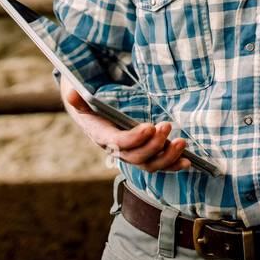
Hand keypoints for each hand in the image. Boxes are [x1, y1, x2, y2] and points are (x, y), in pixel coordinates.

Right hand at [59, 78, 190, 171]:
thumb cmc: (91, 108)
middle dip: (154, 145)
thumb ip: (79, 99)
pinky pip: (159, 166)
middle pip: (137, 157)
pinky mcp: (145, 156)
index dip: (134, 138)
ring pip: (150, 165)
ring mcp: (132, 156)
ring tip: (181, 142)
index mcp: (104, 138)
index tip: (150, 126)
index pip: (119, 143)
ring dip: (167, 157)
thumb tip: (72, 93)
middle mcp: (118, 152)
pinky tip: (187, 162)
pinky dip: (173, 165)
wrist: (95, 119)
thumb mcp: (83, 102)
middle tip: (167, 126)